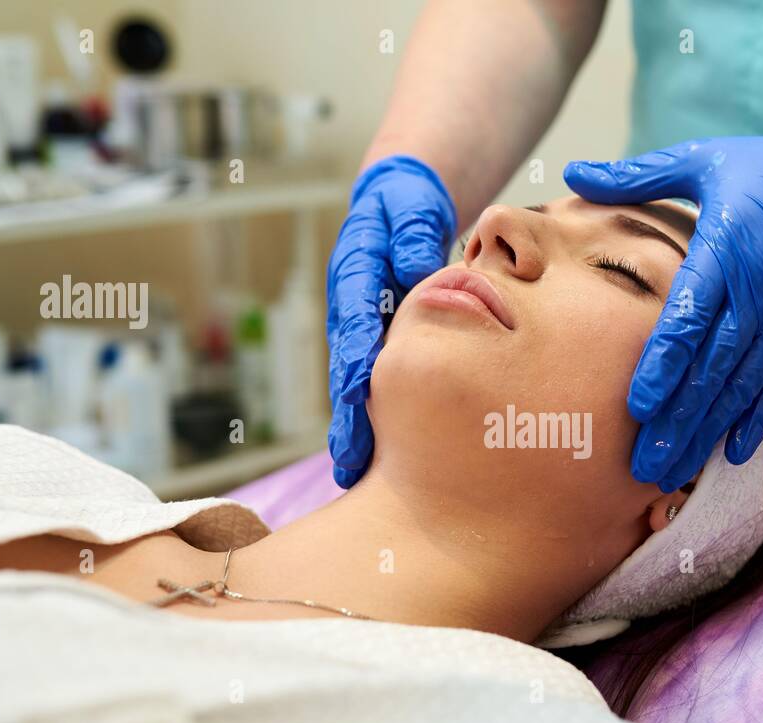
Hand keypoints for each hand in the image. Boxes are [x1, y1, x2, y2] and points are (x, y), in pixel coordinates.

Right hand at [326, 155, 456, 487]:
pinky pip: (368, 385)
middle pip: (347, 367)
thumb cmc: (406, 208)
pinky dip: (368, 420)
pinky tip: (370, 459)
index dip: (356, 361)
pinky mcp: (371, 343)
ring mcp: (358, 329)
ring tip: (354, 474)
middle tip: (351, 461)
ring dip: (353, 429)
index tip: (357, 397)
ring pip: (354, 384)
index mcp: (356, 274)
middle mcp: (350, 309)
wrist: (394, 207)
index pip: (356, 321)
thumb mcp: (410, 209)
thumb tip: (415, 267)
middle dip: (347, 416)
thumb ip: (412, 234)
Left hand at [564, 108, 762, 490]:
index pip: (690, 318)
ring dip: (707, 434)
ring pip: (740, 387)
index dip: (664, 365)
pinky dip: (755, 421)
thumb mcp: (704, 161)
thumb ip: (637, 177)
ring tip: (673, 473)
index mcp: (727, 250)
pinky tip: (734, 455)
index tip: (636, 406)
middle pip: (712, 367)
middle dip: (677, 420)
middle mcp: (758, 293)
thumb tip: (571, 172)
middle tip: (644, 467)